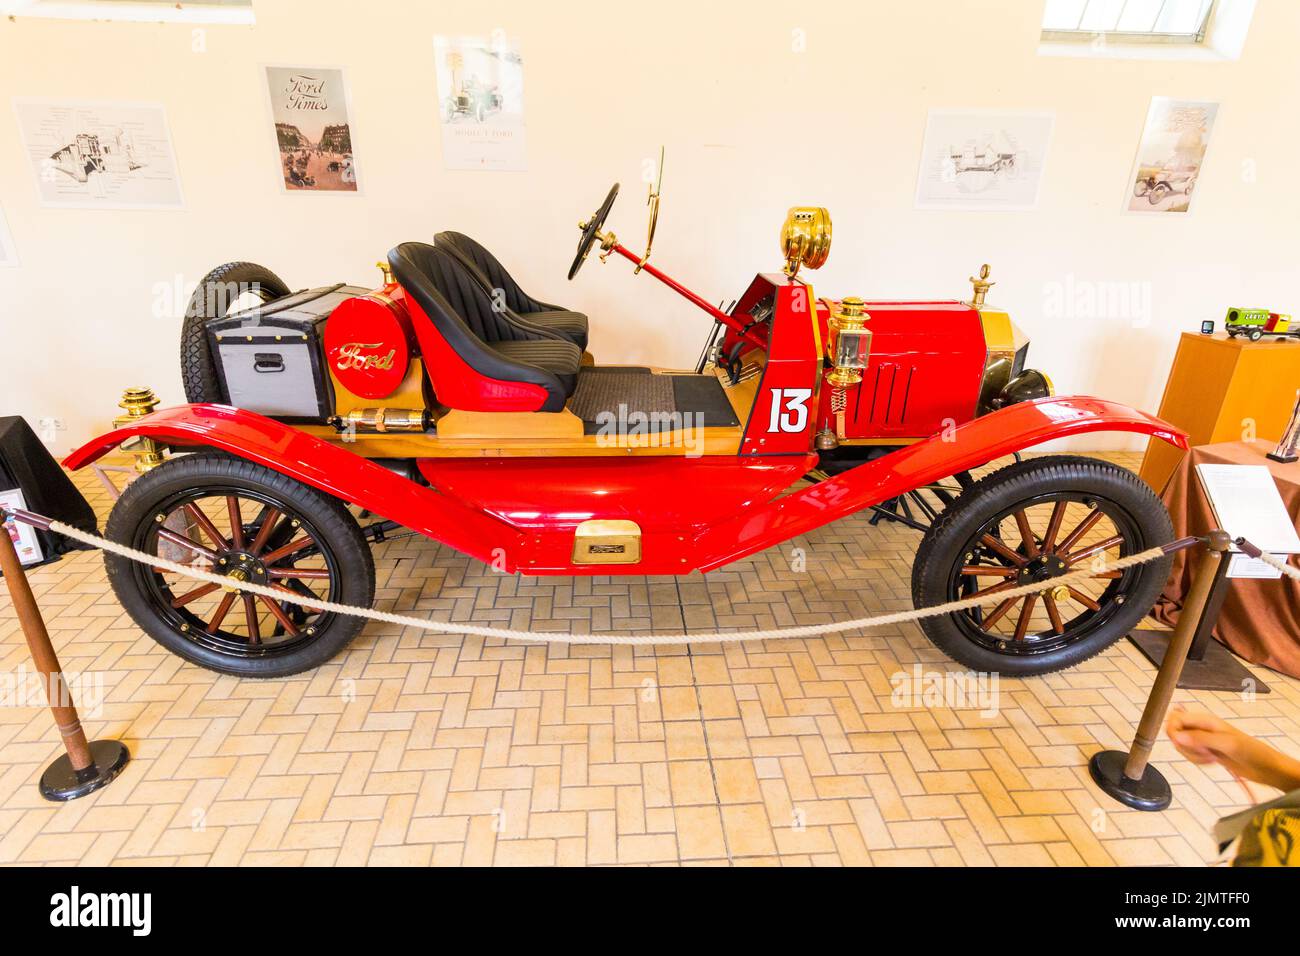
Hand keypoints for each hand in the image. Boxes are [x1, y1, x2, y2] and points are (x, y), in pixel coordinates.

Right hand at [1166, 709, 1299, 792]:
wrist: (1265, 767)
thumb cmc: (1250, 750)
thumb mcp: (1226, 743)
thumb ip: (1200, 739)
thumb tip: (1175, 738)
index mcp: (1205, 719)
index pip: (1175, 718)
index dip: (1172, 730)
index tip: (1180, 744)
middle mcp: (1201, 728)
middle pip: (1176, 733)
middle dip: (1185, 746)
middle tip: (1203, 752)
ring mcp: (1203, 740)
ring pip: (1182, 746)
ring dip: (1192, 756)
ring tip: (1211, 759)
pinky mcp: (1206, 752)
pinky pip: (1191, 755)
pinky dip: (1197, 761)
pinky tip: (1212, 762)